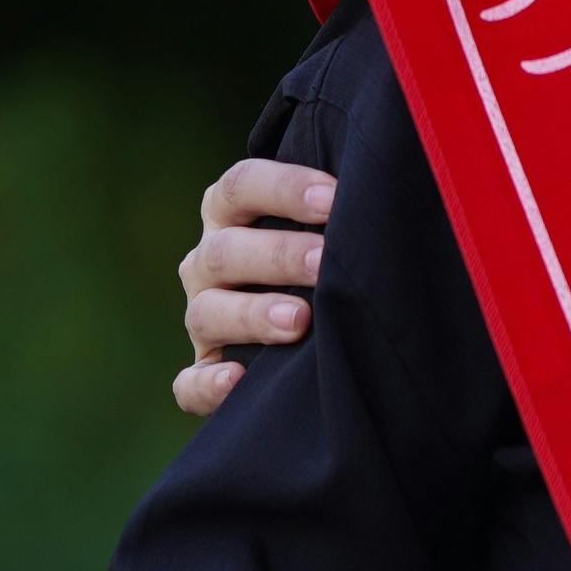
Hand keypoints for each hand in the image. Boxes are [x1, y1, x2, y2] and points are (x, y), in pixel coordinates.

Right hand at [173, 156, 334, 416]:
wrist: (316, 327)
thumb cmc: (328, 260)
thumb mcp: (325, 228)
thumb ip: (338, 212)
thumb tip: (380, 200)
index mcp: (231, 215)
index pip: (241, 186)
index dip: (284, 188)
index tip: (333, 198)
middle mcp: (209, 263)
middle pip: (226, 250)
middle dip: (279, 254)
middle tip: (326, 260)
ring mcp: (203, 317)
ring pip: (207, 312)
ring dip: (252, 314)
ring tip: (299, 320)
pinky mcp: (203, 371)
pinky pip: (190, 383)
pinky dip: (208, 384)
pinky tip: (237, 379)